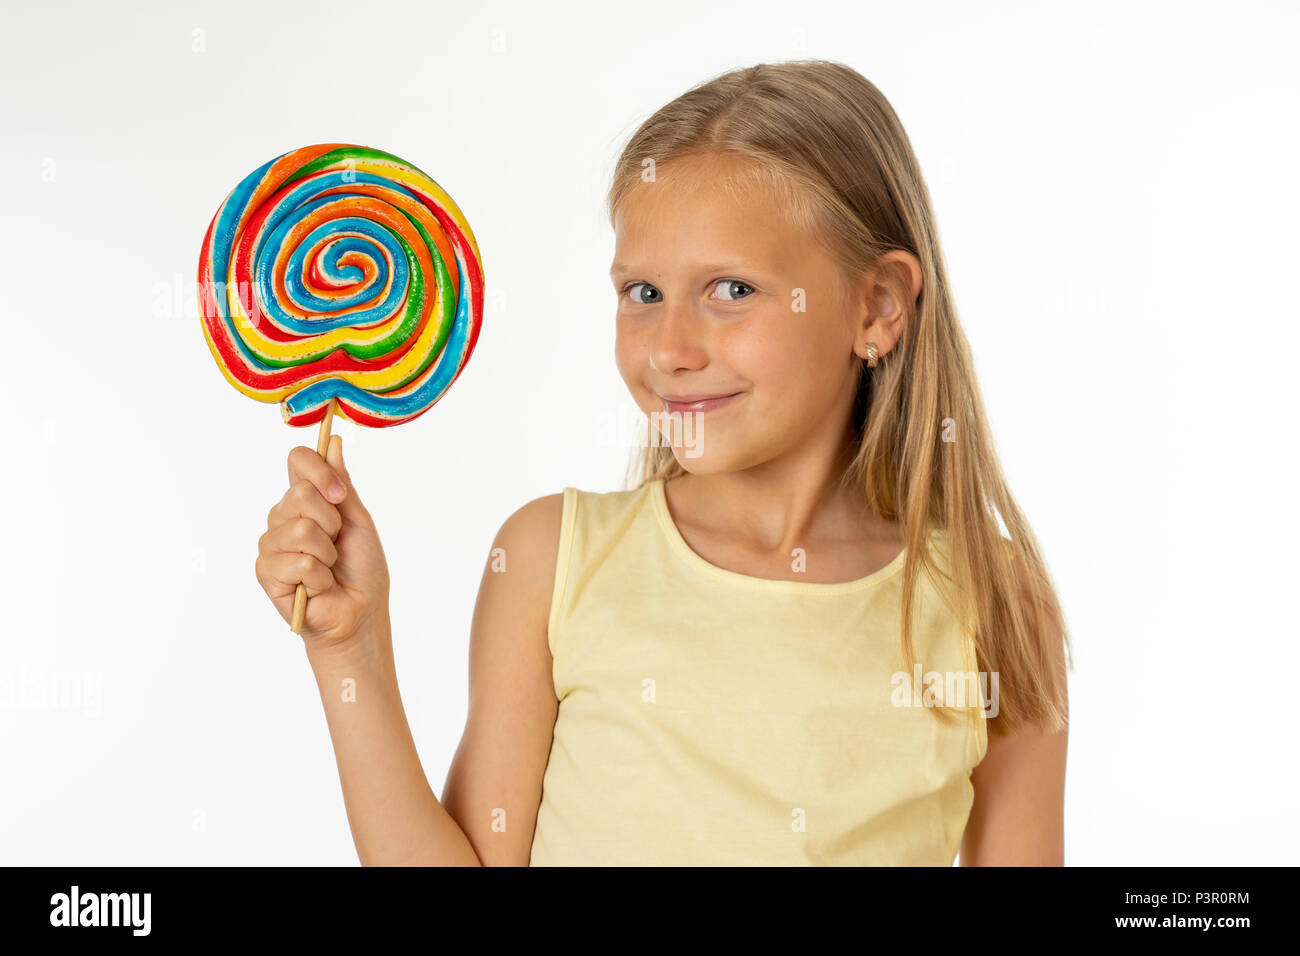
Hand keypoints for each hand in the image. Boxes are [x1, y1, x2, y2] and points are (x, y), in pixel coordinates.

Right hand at [255, 434, 389, 653]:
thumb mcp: (358, 520)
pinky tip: (318, 586)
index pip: (297, 461)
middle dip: (332, 522)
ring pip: (300, 529)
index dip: (320, 471)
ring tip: (329, 567)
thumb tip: (334, 441)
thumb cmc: (361, 569)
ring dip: (327, 554)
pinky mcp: (266, 572)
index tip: (340, 495)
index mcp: (305, 500)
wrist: (360, 613)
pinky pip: (299, 561)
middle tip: (338, 545)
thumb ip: (342, 483)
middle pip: (300, 494)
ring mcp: (271, 544)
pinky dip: (320, 577)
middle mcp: (282, 517)